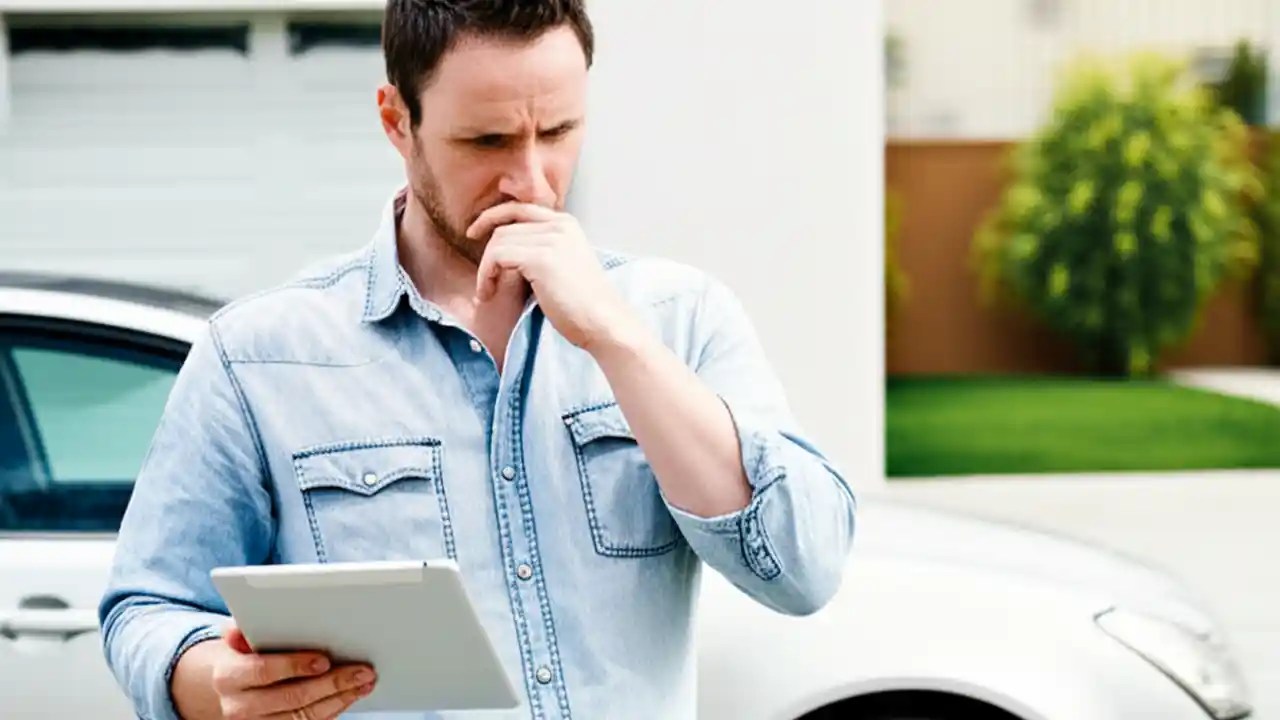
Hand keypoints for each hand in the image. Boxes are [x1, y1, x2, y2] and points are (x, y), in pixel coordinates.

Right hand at [207, 625, 374, 719]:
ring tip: (363, 682)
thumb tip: (239, 628)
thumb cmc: (241, 657)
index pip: (262, 671)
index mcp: (229, 676)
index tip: (323, 659)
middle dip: (331, 683)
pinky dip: (333, 709)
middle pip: (291, 697)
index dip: (294, 666)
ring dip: (340, 698)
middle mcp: (240, 706)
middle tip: (359, 671)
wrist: (230, 688)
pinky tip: (350, 695)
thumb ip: (245, 630)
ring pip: (304, 716)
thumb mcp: (238, 640)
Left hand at [467, 203, 644, 351]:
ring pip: (498, 242)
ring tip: (487, 292)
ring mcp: (551, 239)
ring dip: (485, 269)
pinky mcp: (541, 258)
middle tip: (484, 281)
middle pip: (504, 227)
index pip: (519, 209)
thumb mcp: (563, 266)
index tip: (474, 232)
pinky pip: (497, 257)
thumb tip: (506, 253)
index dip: (492, 217)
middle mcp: (559, 225)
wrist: (603, 323)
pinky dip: (486, 275)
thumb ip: (541, 251)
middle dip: (487, 254)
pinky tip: (489, 293)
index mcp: (566, 224)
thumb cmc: (583, 306)